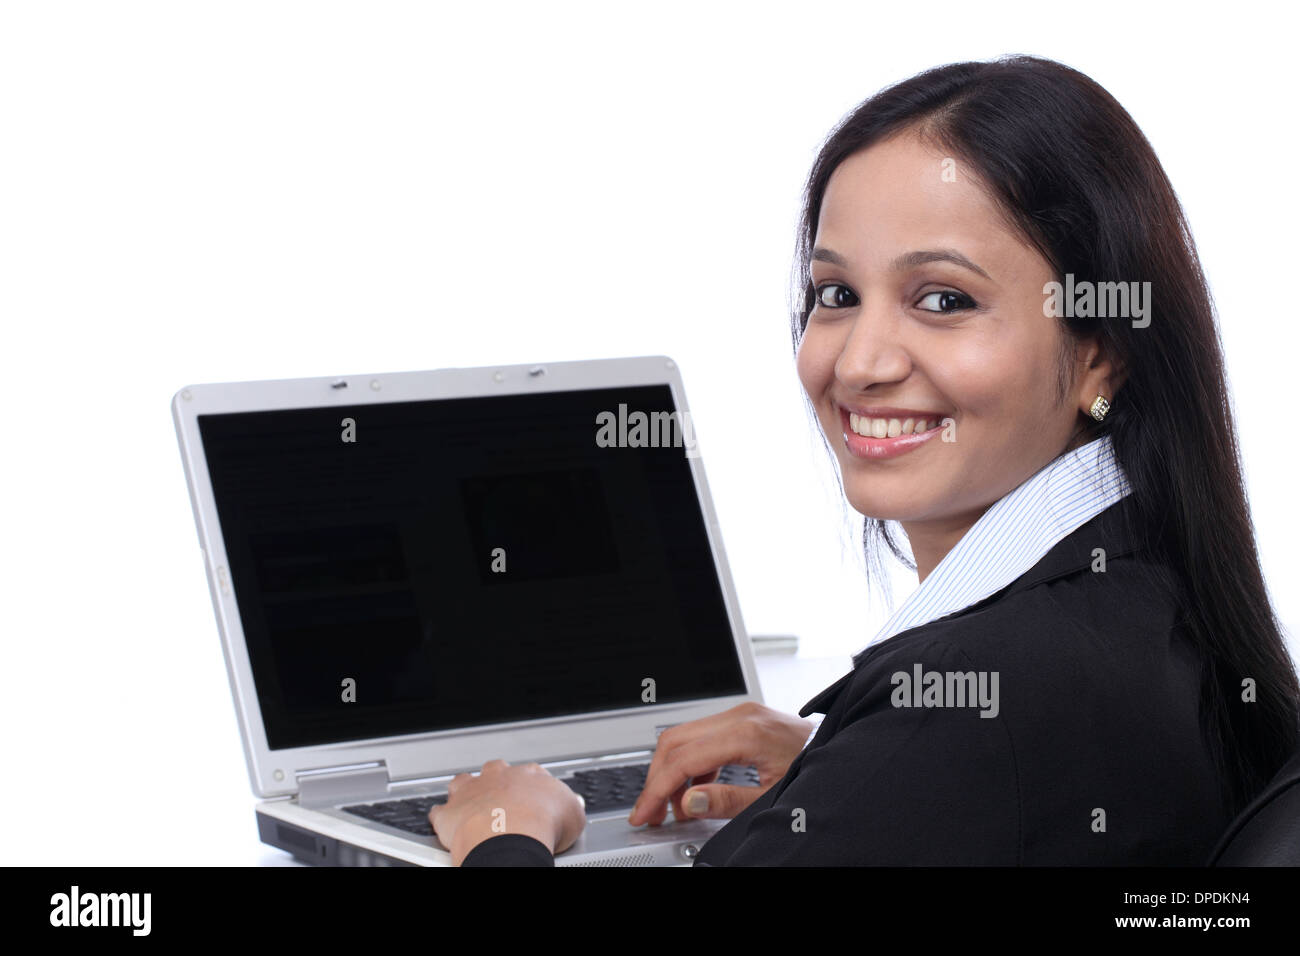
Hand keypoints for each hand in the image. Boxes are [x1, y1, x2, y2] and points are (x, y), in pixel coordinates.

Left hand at [429, 759, 586, 865]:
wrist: (509, 839)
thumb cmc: (541, 826)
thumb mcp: (573, 815)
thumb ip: (571, 807)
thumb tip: (574, 808)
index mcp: (528, 775)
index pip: (529, 775)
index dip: (531, 789)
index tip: (534, 802)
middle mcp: (497, 777)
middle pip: (493, 773)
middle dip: (496, 785)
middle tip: (504, 805)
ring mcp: (471, 792)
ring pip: (462, 784)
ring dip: (465, 795)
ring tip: (470, 811)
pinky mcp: (449, 813)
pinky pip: (440, 813)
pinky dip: (443, 820)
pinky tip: (448, 829)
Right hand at [628, 701, 814, 825]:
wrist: (845, 754)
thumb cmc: (816, 771)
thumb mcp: (773, 797)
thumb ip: (728, 800)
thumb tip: (689, 802)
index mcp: (746, 732)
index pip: (683, 758)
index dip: (658, 789)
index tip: (645, 812)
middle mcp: (740, 715)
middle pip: (675, 740)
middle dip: (656, 779)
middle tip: (649, 812)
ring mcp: (741, 713)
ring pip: (684, 736)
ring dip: (671, 771)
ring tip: (672, 808)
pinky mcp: (744, 719)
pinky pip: (703, 736)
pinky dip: (691, 764)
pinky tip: (695, 792)